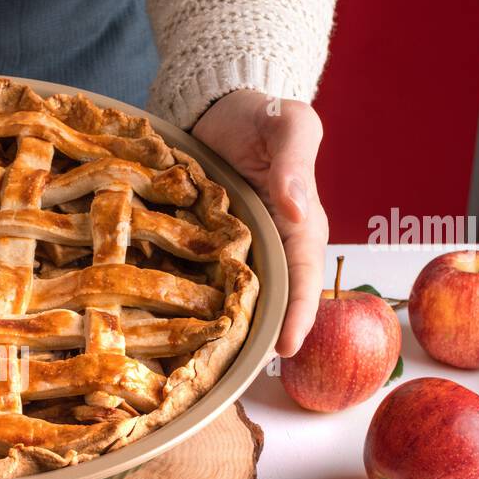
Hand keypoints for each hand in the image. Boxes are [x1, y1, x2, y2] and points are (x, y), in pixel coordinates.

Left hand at [193, 90, 328, 356]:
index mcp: (300, 224)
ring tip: (206, 364)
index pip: (302, 277)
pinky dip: (196, 301)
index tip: (284, 349)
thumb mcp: (289, 125)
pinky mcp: (208, 245)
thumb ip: (294, 162)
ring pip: (238, 296)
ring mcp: (239, 248)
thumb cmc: (262, 115)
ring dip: (227, 327)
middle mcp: (273, 245)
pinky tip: (175, 326)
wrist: (220, 106)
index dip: (297, 315)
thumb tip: (294, 208)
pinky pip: (204, 277)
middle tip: (238, 373)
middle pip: (271, 299)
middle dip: (260, 337)